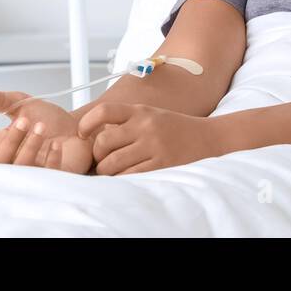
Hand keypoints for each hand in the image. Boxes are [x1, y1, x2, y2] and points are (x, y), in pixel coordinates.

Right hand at [0, 86, 94, 173]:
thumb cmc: (47, 118)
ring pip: (19, 171)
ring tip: (41, 127)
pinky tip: (56, 143)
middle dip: (10, 141)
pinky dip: (50, 158)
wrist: (78, 126)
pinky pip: (45, 175)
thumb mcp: (19, 102)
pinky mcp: (51, 179)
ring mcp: (30, 173)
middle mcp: (10, 163)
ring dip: (29, 147)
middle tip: (24, 121)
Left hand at [77, 103, 222, 175]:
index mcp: (140, 111)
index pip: (104, 111)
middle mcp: (145, 126)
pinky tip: (124, 179)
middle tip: (100, 161)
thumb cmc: (174, 129)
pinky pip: (130, 176)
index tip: (81, 134)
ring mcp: (153, 145)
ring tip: (110, 173)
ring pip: (113, 163)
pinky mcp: (162, 164)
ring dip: (106, 171)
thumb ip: (126, 121)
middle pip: (103, 141)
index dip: (86, 123)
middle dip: (96, 155)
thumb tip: (93, 134)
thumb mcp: (151, 115)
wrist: (208, 138)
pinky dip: (121, 180)